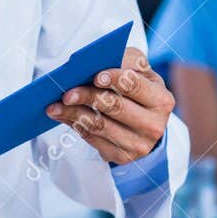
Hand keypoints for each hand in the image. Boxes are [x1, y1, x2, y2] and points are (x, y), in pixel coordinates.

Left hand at [46, 47, 172, 163]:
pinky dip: (74, 125)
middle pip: (115, 107)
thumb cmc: (138, 90)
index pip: (135, 85)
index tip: (94, 75)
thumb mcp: (139, 72)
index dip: (114, 79)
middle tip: (66, 92)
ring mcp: (138, 144)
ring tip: (55, 105)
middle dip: (87, 96)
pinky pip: (92, 139)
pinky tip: (62, 115)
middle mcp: (154, 125)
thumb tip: (96, 62)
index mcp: (161, 99)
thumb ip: (125, 61)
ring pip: (99, 125)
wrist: (145, 123)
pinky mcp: (122, 156)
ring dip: (73, 113)